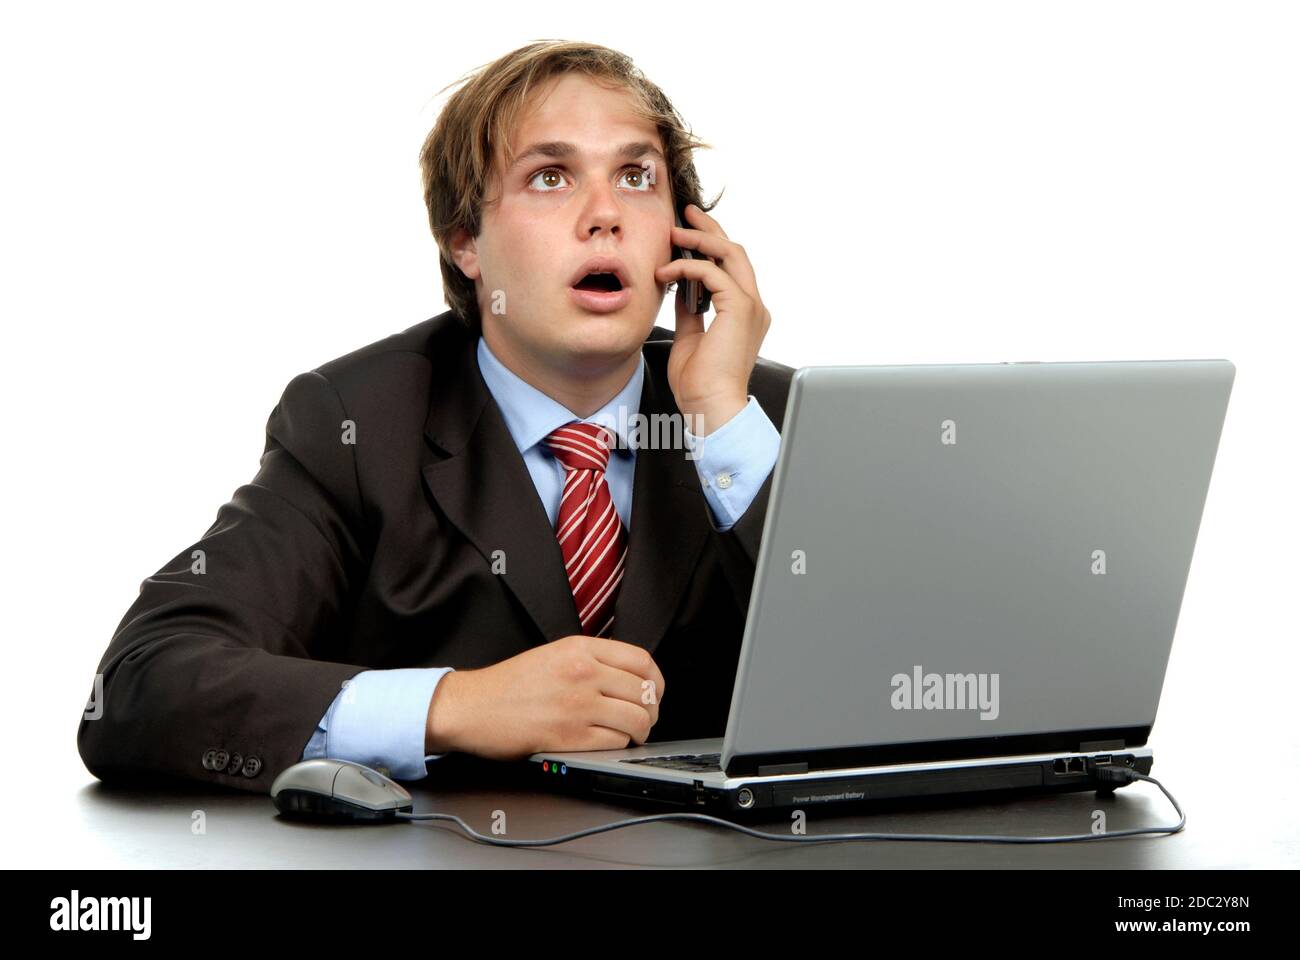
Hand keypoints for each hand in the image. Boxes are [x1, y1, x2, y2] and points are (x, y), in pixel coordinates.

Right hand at [425, 635, 665, 759]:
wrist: (472, 707)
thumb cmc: (508, 684)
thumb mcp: (553, 653)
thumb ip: (591, 659)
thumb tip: (631, 678)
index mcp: (580, 648)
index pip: (641, 661)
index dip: (656, 681)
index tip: (654, 692)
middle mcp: (583, 673)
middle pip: (645, 692)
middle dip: (651, 710)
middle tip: (645, 718)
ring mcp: (577, 705)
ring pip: (636, 719)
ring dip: (640, 731)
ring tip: (631, 733)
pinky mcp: (569, 736)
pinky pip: (615, 741)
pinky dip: (619, 745)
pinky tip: (609, 742)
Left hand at [655, 203, 772, 436]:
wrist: (710, 406)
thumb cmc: (700, 383)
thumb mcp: (691, 337)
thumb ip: (690, 310)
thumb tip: (679, 288)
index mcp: (745, 314)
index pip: (730, 268)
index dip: (710, 246)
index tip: (686, 233)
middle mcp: (754, 306)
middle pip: (735, 252)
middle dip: (709, 230)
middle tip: (685, 214)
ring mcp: (751, 306)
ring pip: (730, 254)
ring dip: (700, 239)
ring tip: (673, 233)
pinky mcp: (740, 308)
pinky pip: (713, 272)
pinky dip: (688, 266)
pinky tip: (666, 271)